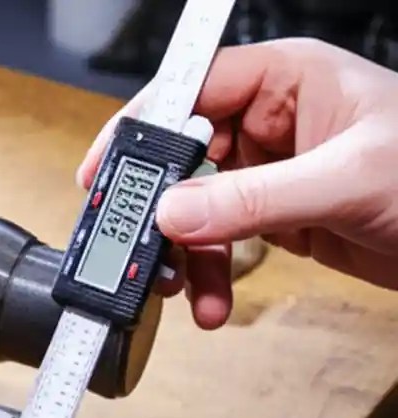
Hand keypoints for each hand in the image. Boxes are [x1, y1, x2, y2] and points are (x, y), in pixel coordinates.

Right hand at [77, 38, 397, 329]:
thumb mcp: (346, 182)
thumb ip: (255, 199)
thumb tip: (174, 212)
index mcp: (287, 79)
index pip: (191, 89)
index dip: (142, 126)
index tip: (105, 169)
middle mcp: (271, 120)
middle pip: (182, 156)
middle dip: (157, 207)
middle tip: (133, 243)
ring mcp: (270, 171)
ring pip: (193, 208)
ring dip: (181, 255)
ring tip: (177, 287)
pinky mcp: (276, 216)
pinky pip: (217, 242)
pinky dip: (207, 276)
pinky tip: (211, 303)